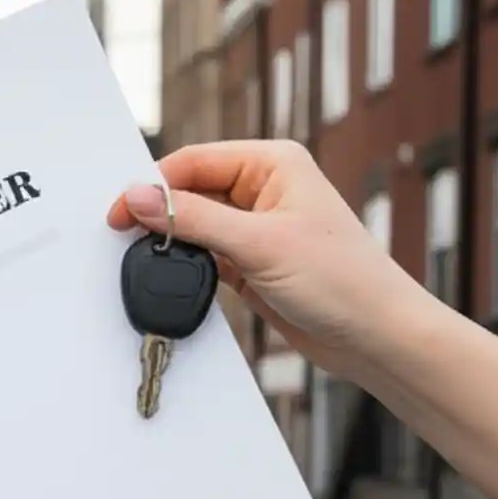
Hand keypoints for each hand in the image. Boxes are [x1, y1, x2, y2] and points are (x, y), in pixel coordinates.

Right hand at [106, 140, 429, 379]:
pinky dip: (186, 264)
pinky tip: (174, 275)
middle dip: (160, 212)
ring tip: (147, 258)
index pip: (195, 161)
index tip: (121, 211)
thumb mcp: (260, 244)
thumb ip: (194, 219)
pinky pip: (204, 255)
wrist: (376, 337)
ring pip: (194, 224)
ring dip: (172, 240)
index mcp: (274, 163)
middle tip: (124, 236)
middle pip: (190, 190)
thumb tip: (140, 198)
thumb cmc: (345, 281)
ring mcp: (257, 228)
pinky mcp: (251, 263)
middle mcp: (264, 190)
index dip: (154, 184)